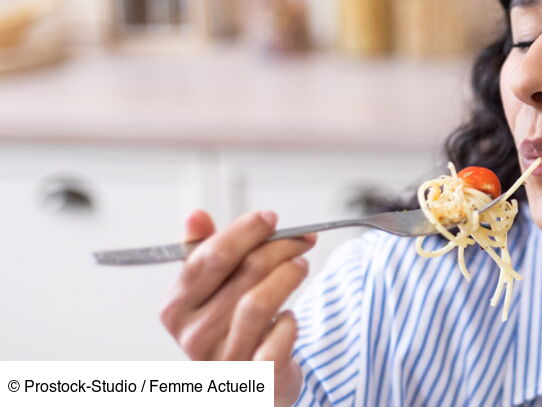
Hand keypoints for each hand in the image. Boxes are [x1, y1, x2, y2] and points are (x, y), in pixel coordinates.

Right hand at [159, 209, 316, 406]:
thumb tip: (195, 216)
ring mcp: (223, 359)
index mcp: (176, 308)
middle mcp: (193, 336)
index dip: (245, 231)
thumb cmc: (230, 330)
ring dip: (289, 275)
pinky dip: (291, 323)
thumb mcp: (210, 292)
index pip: (209, 256)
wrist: (249, 388)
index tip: (270, 218)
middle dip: (279, 247)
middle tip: (301, 239)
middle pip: (244, 273)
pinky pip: (278, 340)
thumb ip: (203, 253)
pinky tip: (291, 317)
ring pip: (260, 302)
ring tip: (301, 266)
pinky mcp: (254, 378)